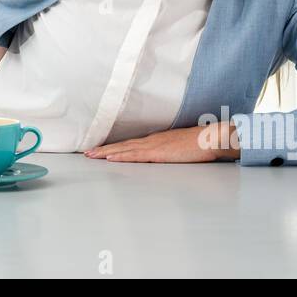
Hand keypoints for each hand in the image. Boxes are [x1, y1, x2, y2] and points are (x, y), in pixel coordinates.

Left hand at [82, 122, 238, 162]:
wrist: (209, 138)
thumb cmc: (198, 143)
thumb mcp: (179, 147)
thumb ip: (168, 150)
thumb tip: (161, 155)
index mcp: (155, 140)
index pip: (130, 144)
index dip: (114, 148)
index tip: (99, 151)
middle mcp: (151, 141)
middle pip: (123, 146)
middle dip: (103, 150)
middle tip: (87, 154)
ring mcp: (153, 146)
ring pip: (125, 150)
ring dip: (107, 153)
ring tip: (91, 156)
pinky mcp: (158, 153)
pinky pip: (136, 156)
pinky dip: (121, 156)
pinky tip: (111, 159)